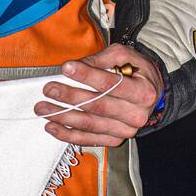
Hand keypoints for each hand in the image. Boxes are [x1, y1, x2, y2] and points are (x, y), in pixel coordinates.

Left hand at [34, 45, 163, 147]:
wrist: (152, 95)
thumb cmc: (136, 72)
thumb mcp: (124, 56)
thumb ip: (101, 59)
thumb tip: (75, 66)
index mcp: (143, 91)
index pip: (112, 84)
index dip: (88, 75)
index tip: (66, 68)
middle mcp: (137, 114)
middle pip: (98, 106)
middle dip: (70, 97)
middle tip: (49, 89)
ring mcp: (126, 130)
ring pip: (90, 125)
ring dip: (64, 117)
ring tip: (43, 109)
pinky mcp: (115, 139)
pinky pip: (89, 139)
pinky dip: (69, 135)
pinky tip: (53, 127)